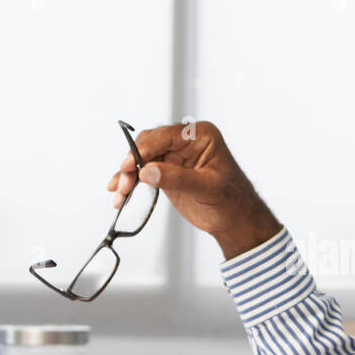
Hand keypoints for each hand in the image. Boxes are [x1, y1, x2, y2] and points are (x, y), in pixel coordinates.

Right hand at [107, 120, 281, 258]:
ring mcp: (174, 157)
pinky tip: (120, 193)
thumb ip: (177, 178)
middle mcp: (185, 142)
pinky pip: (143, 173)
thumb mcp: (207, 188)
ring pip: (141, 159)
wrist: (236, 219)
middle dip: (132, 163)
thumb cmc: (232, 200)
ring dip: (127, 175)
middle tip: (124, 183)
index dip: (144, 149)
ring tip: (119, 192)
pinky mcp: (166, 172)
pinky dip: (131, 183)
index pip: (166, 136)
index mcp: (200, 136)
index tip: (130, 165)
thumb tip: (148, 171)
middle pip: (148, 145)